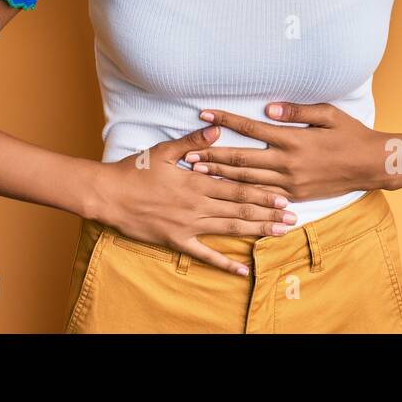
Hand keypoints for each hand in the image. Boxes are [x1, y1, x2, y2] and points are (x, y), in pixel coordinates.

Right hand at [91, 126, 298, 275]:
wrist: (108, 195)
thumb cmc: (135, 170)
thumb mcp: (164, 150)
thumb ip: (193, 142)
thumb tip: (218, 131)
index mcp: (196, 183)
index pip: (237, 188)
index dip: (262, 193)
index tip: (284, 197)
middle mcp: (197, 206)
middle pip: (239, 210)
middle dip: (268, 214)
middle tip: (293, 218)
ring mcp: (188, 226)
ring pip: (229, 229)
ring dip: (256, 231)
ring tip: (279, 235)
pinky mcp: (177, 241)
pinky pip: (205, 255)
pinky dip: (225, 264)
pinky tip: (243, 271)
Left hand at [182, 102, 394, 201]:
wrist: (373, 165)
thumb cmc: (351, 134)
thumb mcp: (327, 114)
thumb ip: (296, 111)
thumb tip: (267, 107)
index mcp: (293, 139)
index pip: (251, 128)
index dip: (225, 121)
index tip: (204, 114)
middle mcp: (288, 163)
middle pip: (241, 159)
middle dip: (212, 155)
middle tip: (187, 153)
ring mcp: (291, 182)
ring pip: (247, 180)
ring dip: (219, 176)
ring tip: (196, 171)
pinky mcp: (296, 195)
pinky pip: (263, 195)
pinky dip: (241, 192)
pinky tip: (224, 191)